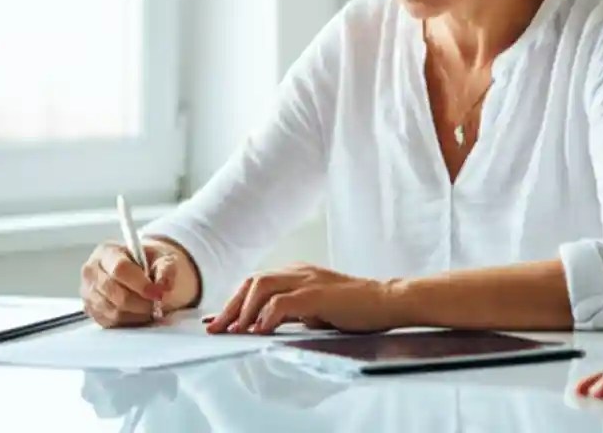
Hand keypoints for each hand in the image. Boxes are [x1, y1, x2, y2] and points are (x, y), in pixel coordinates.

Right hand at [80, 237, 199, 327]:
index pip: (120, 269)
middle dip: (142, 303)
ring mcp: (89, 293)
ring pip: (114, 312)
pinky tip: (139, 312)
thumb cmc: (150, 262)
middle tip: (158, 304)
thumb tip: (164, 286)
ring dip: (137, 314)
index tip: (159, 294)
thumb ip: (166, 269)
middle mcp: (92, 272)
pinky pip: (111, 323)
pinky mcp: (92, 311)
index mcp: (107, 252)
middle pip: (116, 294)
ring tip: (150, 307)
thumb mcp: (163, 257)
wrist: (143, 270)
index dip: (141, 285)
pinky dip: (130, 321)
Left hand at [204, 264, 400, 334]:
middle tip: (215, 328)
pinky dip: (268, 315)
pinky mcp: (318, 293)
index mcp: (297, 273)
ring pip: (262, 286)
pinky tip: (260, 330)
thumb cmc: (355, 308)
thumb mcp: (316, 309)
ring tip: (234, 331)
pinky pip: (285, 302)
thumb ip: (291, 312)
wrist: (387, 300)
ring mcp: (308, 279)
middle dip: (231, 306)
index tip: (216, 320)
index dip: (234, 302)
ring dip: (244, 310)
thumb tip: (262, 324)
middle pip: (253, 281)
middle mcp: (299, 271)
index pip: (256, 283)